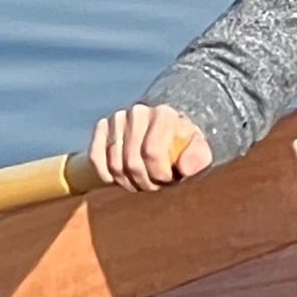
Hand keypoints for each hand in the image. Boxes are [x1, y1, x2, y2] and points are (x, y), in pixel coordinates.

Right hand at [89, 103, 212, 191]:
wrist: (165, 134)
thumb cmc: (183, 148)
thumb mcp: (199, 152)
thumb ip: (198, 158)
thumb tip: (184, 168)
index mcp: (164, 115)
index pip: (152, 153)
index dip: (160, 175)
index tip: (170, 180)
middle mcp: (138, 112)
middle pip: (132, 163)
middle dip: (146, 182)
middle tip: (156, 184)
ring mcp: (117, 118)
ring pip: (115, 164)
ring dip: (129, 182)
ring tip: (143, 181)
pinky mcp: (102, 127)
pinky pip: (96, 158)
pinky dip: (107, 175)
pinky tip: (120, 178)